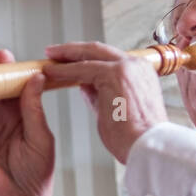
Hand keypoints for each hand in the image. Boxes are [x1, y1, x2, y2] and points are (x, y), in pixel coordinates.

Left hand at [40, 42, 167, 164]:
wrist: (147, 146)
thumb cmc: (133, 138)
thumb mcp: (113, 110)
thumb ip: (99, 95)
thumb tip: (84, 85)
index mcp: (140, 73)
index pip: (109, 59)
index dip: (87, 58)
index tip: (71, 60)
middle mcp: (135, 65)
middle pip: (99, 50)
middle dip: (73, 50)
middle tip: (53, 52)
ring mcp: (127, 67)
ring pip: (90, 53)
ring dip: (67, 55)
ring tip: (48, 58)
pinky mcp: (115, 74)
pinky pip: (83, 68)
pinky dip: (65, 70)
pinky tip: (51, 72)